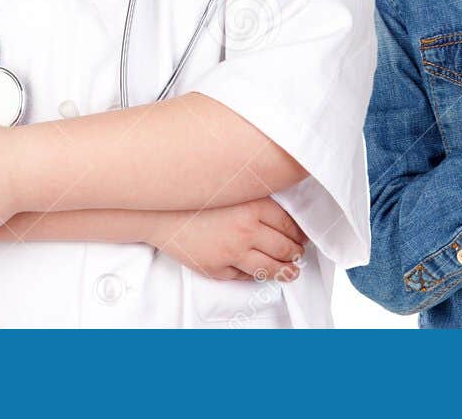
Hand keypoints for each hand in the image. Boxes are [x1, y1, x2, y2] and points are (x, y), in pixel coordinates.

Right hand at [148, 197, 308, 281]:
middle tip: (299, 254)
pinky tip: (260, 272)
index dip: (300, 233)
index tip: (303, 237)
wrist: (158, 210)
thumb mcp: (233, 187)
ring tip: (291, 271)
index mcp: (254, 205)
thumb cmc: (194, 195)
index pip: (290, 225)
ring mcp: (231, 252)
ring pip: (269, 268)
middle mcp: (246, 230)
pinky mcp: (216, 267)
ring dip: (284, 270)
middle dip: (295, 253)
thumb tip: (282, 214)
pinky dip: (254, 275)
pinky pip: (243, 276)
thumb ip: (258, 197)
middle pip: (284, 248)